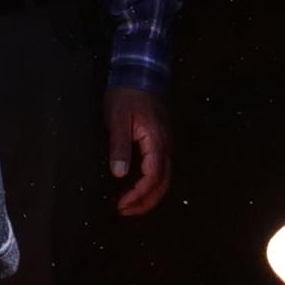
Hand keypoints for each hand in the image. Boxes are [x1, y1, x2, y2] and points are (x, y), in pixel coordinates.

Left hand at [106, 83, 171, 217]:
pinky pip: (161, 169)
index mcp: (156, 142)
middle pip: (163, 183)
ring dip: (149, 195)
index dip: (138, 195)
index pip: (152, 178)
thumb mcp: (118, 119)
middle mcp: (166, 147)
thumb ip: (119, 146)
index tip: (120, 205)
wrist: (140, 73)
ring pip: (164, 178)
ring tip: (129, 205)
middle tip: (124, 212)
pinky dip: (151, 184)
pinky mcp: (161, 142)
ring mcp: (166, 144)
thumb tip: (120, 174)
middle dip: (145, 202)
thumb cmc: (127, 94)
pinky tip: (136, 187)